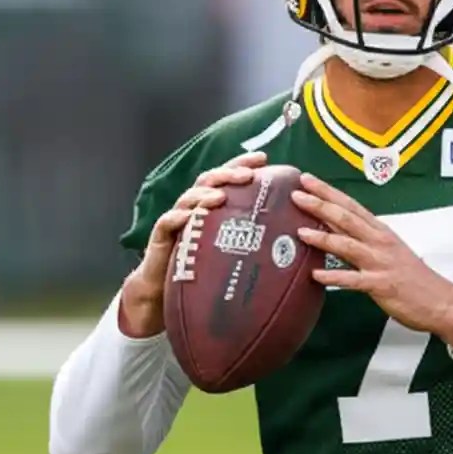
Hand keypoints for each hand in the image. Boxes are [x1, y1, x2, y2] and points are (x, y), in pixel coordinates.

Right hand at [118, 150, 267, 336]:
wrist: (167, 294)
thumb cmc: (204, 270)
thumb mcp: (231, 251)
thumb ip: (251, 240)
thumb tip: (290, 238)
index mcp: (211, 206)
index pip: (227, 178)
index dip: (243, 165)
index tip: (264, 159)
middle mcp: (194, 207)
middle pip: (209, 180)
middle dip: (228, 174)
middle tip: (248, 175)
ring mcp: (177, 220)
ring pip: (189, 197)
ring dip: (205, 193)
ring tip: (221, 196)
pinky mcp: (161, 237)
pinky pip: (168, 222)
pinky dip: (179, 217)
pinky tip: (190, 216)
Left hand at [291, 173, 452, 349]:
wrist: (440, 301)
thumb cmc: (412, 277)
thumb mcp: (388, 251)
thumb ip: (361, 241)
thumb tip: (332, 232)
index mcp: (381, 231)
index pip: (350, 205)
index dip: (328, 191)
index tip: (307, 179)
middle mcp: (380, 242)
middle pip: (346, 218)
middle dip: (321, 204)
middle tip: (297, 193)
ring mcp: (380, 263)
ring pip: (347, 245)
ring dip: (323, 237)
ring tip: (300, 231)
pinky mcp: (381, 285)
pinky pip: (353, 280)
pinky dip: (333, 277)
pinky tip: (316, 275)